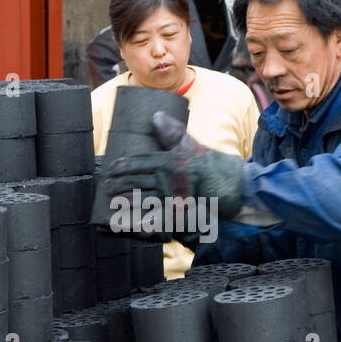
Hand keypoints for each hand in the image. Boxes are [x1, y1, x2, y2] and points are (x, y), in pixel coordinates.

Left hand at [104, 112, 245, 220]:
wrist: (234, 186)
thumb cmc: (212, 164)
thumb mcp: (192, 144)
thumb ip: (172, 131)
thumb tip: (155, 116)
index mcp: (169, 162)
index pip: (138, 162)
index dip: (121, 166)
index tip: (110, 168)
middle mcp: (168, 181)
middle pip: (135, 182)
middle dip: (117, 184)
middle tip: (105, 187)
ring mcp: (172, 200)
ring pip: (141, 200)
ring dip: (124, 201)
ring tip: (111, 202)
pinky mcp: (179, 215)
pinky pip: (155, 221)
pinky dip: (140, 224)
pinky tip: (128, 225)